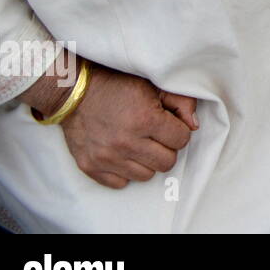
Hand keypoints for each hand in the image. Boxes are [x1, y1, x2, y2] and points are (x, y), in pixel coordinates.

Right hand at [47, 63, 197, 188]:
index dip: (178, 131)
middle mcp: (126, 142)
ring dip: (147, 161)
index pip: (181, 140)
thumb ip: (182, 103)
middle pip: (167, 162)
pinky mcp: (91, 167)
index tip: (168, 125)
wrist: (75, 93)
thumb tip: (194, 126)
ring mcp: (107, 157)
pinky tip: (123, 155)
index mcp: (145, 120)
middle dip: (166, 148)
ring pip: (146, 175)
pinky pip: (121, 183)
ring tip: (139, 144)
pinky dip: (125, 172)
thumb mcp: (154, 85)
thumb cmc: (118, 86)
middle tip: (155, 137)